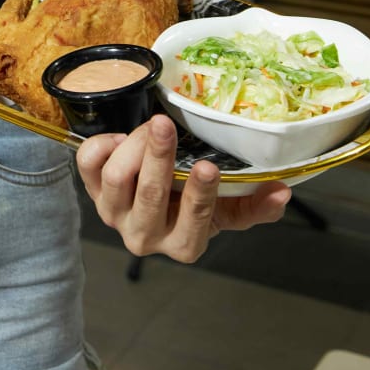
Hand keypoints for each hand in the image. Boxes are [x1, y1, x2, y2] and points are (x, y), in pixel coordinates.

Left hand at [76, 113, 291, 262]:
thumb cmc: (194, 204)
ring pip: (115, 178)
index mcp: (184, 244)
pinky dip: (100, 145)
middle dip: (157, 157)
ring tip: (152, 125)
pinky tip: (121, 135)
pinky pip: (87, 165)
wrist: (156, 202)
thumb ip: (256, 204)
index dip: (200, 195)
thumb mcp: (228, 210)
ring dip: (132, 146)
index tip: (209, 166)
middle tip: (164, 125)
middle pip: (148, 195)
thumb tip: (283, 191)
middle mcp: (144, 235)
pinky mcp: (90, 191)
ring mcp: (113, 215)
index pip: (193, 222)